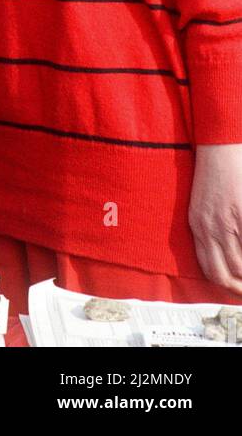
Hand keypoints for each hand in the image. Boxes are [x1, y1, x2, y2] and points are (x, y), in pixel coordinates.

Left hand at [189, 143, 241, 294]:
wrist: (219, 146)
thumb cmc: (215, 173)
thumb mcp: (204, 204)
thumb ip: (210, 229)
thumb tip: (227, 256)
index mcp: (197, 226)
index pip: (209, 270)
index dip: (226, 285)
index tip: (239, 289)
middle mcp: (208, 228)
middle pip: (223, 275)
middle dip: (239, 288)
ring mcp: (226, 222)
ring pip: (239, 266)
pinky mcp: (240, 215)